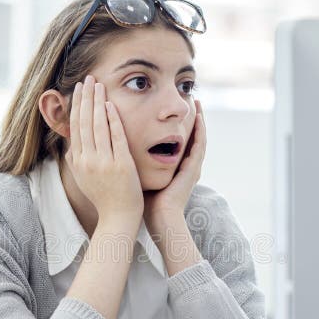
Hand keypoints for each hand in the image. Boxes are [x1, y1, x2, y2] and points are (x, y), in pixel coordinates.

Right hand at [65, 75, 143, 222]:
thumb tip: (70, 148)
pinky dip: (112, 119)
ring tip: (98, 84)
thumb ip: (77, 162)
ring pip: (97, 125)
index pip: (75, 127)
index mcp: (78, 161)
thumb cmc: (104, 198)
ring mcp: (104, 162)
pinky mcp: (120, 164)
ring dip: (97, 102)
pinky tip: (111, 104)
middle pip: (84, 122)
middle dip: (85, 97)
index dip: (76, 106)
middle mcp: (87, 160)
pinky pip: (115, 137)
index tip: (78, 90)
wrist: (118, 217)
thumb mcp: (84, 179)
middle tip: (88, 78)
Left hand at [144, 99, 206, 226]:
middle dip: (190, 118)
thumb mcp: (141, 177)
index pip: (176, 141)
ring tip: (197, 101)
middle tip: (189, 98)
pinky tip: (199, 118)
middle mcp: (186, 165)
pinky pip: (200, 146)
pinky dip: (200, 131)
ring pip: (198, 137)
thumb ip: (134, 164)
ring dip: (199, 120)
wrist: (160, 220)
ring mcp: (193, 167)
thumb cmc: (146, 203)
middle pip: (189, 136)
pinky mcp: (194, 170)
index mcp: (174, 167)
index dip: (174, 124)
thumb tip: (117, 150)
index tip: (169, 108)